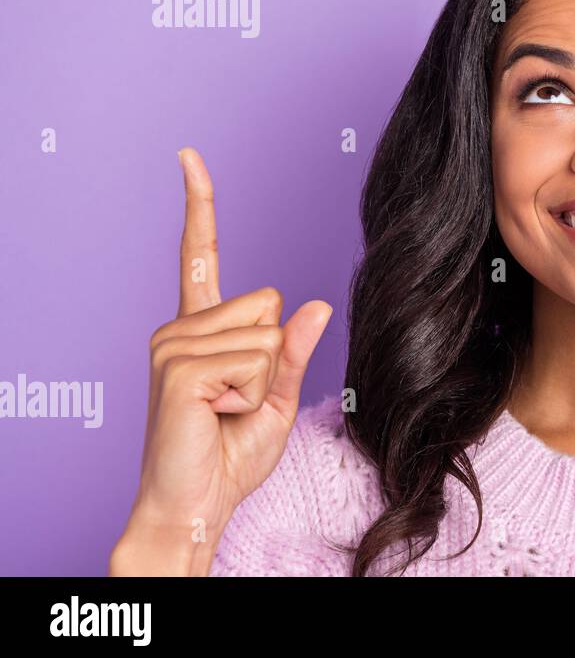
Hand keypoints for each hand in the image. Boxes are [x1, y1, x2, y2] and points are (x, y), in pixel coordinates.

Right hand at [109, 147, 331, 575]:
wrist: (196, 502)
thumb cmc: (229, 454)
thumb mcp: (276, 398)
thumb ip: (292, 351)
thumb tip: (318, 304)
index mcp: (201, 328)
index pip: (200, 254)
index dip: (199, 203)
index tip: (188, 154)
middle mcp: (179, 327)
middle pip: (268, 301)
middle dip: (271, 356)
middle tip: (236, 400)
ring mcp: (173, 345)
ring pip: (265, 333)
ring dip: (260, 381)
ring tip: (224, 411)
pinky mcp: (180, 369)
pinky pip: (253, 361)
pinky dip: (250, 395)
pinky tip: (216, 415)